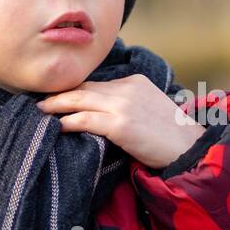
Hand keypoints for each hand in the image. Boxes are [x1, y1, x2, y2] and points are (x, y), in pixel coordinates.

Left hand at [37, 75, 206, 170]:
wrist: (191, 148)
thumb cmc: (172, 136)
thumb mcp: (150, 108)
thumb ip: (128, 104)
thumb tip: (103, 114)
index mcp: (134, 81)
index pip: (96, 84)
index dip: (74, 89)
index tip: (57, 95)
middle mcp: (127, 88)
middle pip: (84, 87)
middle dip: (59, 94)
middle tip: (38, 100)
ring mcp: (123, 105)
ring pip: (80, 100)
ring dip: (56, 106)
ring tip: (39, 111)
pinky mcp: (120, 124)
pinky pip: (85, 119)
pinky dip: (67, 121)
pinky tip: (56, 126)